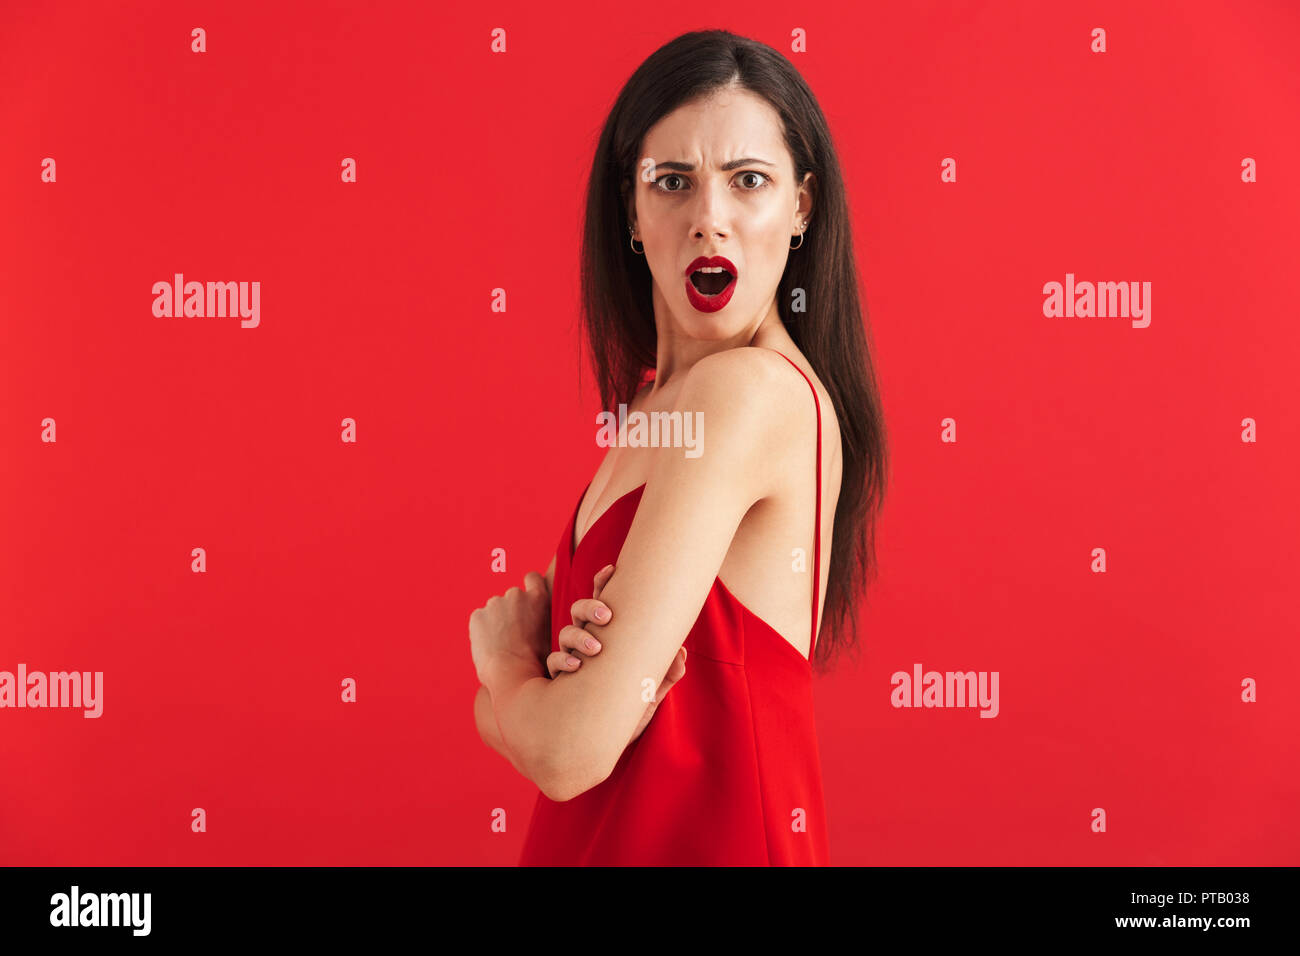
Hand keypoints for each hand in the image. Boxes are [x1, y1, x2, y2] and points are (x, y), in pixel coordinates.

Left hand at [468, 570, 551, 686]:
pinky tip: (489, 647)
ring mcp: (494, 603)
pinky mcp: (477, 615)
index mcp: (537, 599)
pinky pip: (480, 620)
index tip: (526, 599)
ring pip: (495, 610)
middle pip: (512, 598)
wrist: (511, 673)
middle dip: (511, 611)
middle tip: (513, 635)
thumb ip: (542, 620)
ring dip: (496, 621)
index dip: (529, 586)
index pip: (532, 578)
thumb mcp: (550, 636)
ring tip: (501, 645)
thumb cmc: (535, 662)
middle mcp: (516, 595)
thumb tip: (536, 621)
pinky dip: (483, 630)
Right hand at [547, 563, 687, 743]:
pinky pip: (554, 663)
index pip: (604, 605)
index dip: (603, 585)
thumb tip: (682, 653)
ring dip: (579, 635)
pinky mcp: (559, 684)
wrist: (600, 751)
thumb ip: (664, 676)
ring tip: (596, 647)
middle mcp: (588, 646)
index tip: (611, 569)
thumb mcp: (649, 696)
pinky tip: (576, 666)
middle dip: (590, 607)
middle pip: (580, 612)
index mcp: (609, 641)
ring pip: (567, 634)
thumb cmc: (626, 719)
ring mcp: (572, 662)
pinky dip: (563, 661)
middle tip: (607, 614)